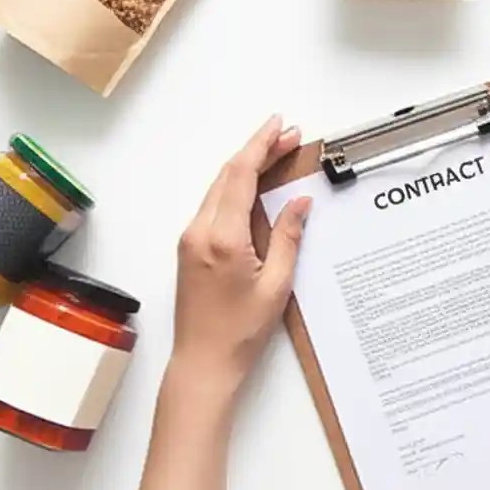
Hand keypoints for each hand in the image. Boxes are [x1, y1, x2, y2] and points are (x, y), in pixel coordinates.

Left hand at [172, 115, 312, 393]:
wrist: (203, 363)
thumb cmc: (238, 332)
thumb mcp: (277, 284)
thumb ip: (288, 237)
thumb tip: (299, 202)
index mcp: (222, 238)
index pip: (240, 175)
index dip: (261, 144)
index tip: (280, 126)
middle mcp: (199, 232)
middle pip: (228, 175)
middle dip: (258, 150)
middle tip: (288, 137)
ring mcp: (190, 239)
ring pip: (219, 188)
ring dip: (246, 168)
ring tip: (277, 156)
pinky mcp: (190, 248)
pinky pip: (213, 206)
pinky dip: (235, 189)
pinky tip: (255, 189)